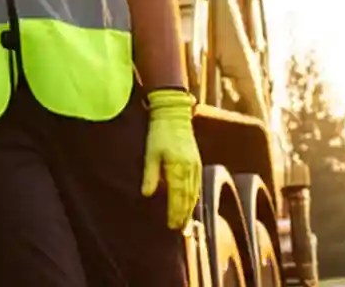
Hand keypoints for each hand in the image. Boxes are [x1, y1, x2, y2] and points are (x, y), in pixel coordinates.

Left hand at [141, 89, 201, 229]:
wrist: (174, 114)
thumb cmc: (159, 132)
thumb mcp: (150, 152)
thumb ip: (150, 174)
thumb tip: (147, 194)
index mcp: (178, 167)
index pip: (178, 196)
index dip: (175, 212)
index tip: (171, 225)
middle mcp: (190, 169)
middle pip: (188, 198)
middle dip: (184, 215)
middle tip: (179, 229)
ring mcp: (196, 166)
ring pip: (195, 192)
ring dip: (190, 208)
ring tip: (185, 222)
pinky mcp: (197, 162)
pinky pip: (197, 184)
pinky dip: (194, 197)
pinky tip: (191, 203)